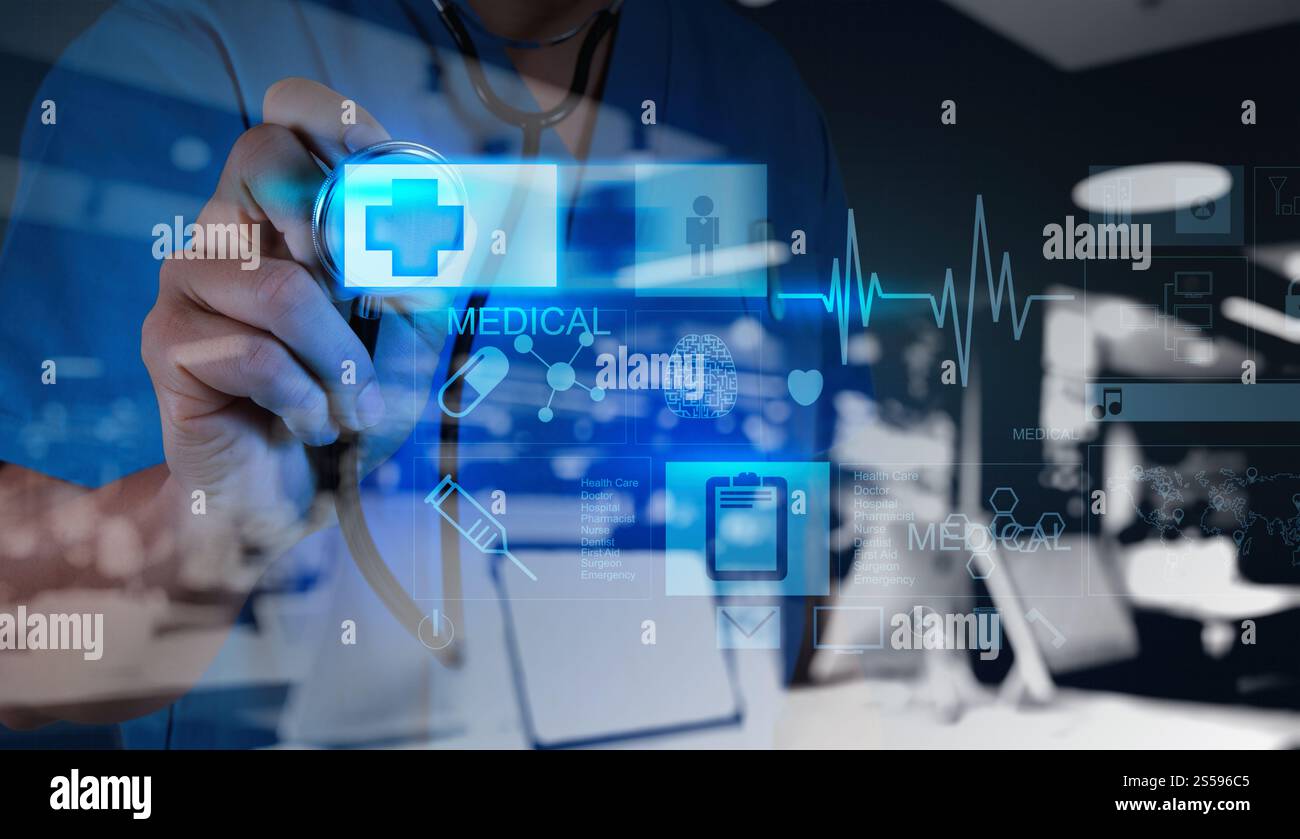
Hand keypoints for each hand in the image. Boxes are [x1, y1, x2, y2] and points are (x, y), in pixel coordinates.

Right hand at [142, 78, 410, 553]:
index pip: (289, 112)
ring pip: (280, 286)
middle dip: (336, 238)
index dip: (341, 128)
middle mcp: (231, 228)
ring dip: (340, 362)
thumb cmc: (358, 401)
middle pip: (258, 156)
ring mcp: (190, 280)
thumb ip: (425, 267)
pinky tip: (309, 423)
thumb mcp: (415, 328)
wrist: (298, 497)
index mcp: (290, 210)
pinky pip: (252, 354)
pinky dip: (304, 400)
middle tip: (372, 308)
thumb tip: (446, 216)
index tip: (392, 191)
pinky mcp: (166, 343)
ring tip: (353, 408)